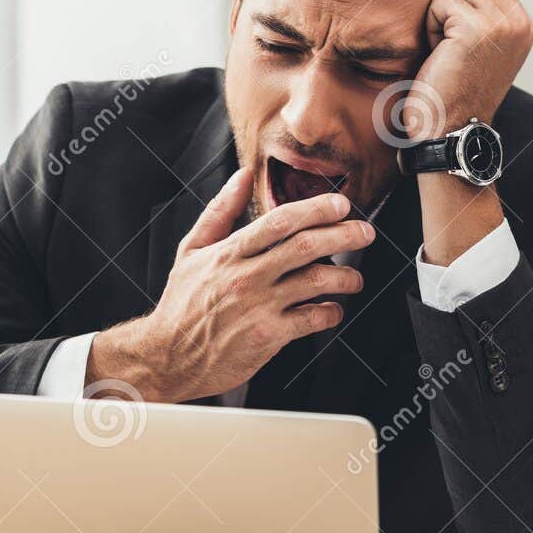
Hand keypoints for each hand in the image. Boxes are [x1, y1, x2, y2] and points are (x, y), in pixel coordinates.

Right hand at [87, 168, 374, 402]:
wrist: (168, 356)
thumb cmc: (182, 305)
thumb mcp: (191, 250)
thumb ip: (220, 211)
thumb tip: (242, 176)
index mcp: (229, 253)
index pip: (280, 221)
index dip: (316, 209)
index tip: (340, 204)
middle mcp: (246, 277)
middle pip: (306, 246)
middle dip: (343, 234)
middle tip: (364, 232)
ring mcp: (259, 306)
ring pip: (315, 282)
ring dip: (345, 276)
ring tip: (355, 278)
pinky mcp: (268, 336)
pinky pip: (311, 319)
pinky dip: (331, 313)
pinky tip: (334, 309)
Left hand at [406, 0, 532, 140]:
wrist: (450, 131)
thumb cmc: (458, 91)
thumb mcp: (487, 47)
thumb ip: (489, 12)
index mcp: (525, 25)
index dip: (465, 3)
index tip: (465, 42)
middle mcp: (518, 22)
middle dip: (453, 4)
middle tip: (453, 46)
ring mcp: (499, 24)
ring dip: (441, 14)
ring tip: (448, 49)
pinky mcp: (473, 28)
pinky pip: (439, 1)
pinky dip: (431, 27)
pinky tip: (441, 54)